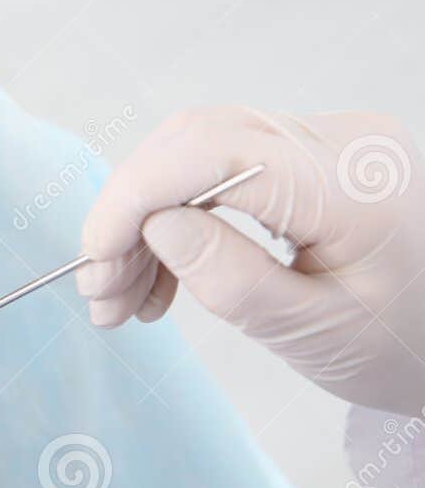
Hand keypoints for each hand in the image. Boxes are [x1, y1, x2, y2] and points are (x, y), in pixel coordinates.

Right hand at [79, 107, 424, 413]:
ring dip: (147, 219)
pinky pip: (225, 166)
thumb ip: (232, 280)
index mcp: (356, 187)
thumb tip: (155, 225)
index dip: (135, 197)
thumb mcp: (314, 333)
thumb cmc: (404, 347)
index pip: (214, 154)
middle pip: (198, 141)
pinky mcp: (316, 155)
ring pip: (200, 151)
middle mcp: (345, 142)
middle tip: (99, 291)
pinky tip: (162, 275)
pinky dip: (180, 216)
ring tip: (123, 297)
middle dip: (130, 212)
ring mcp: (332, 141)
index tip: (93, 260)